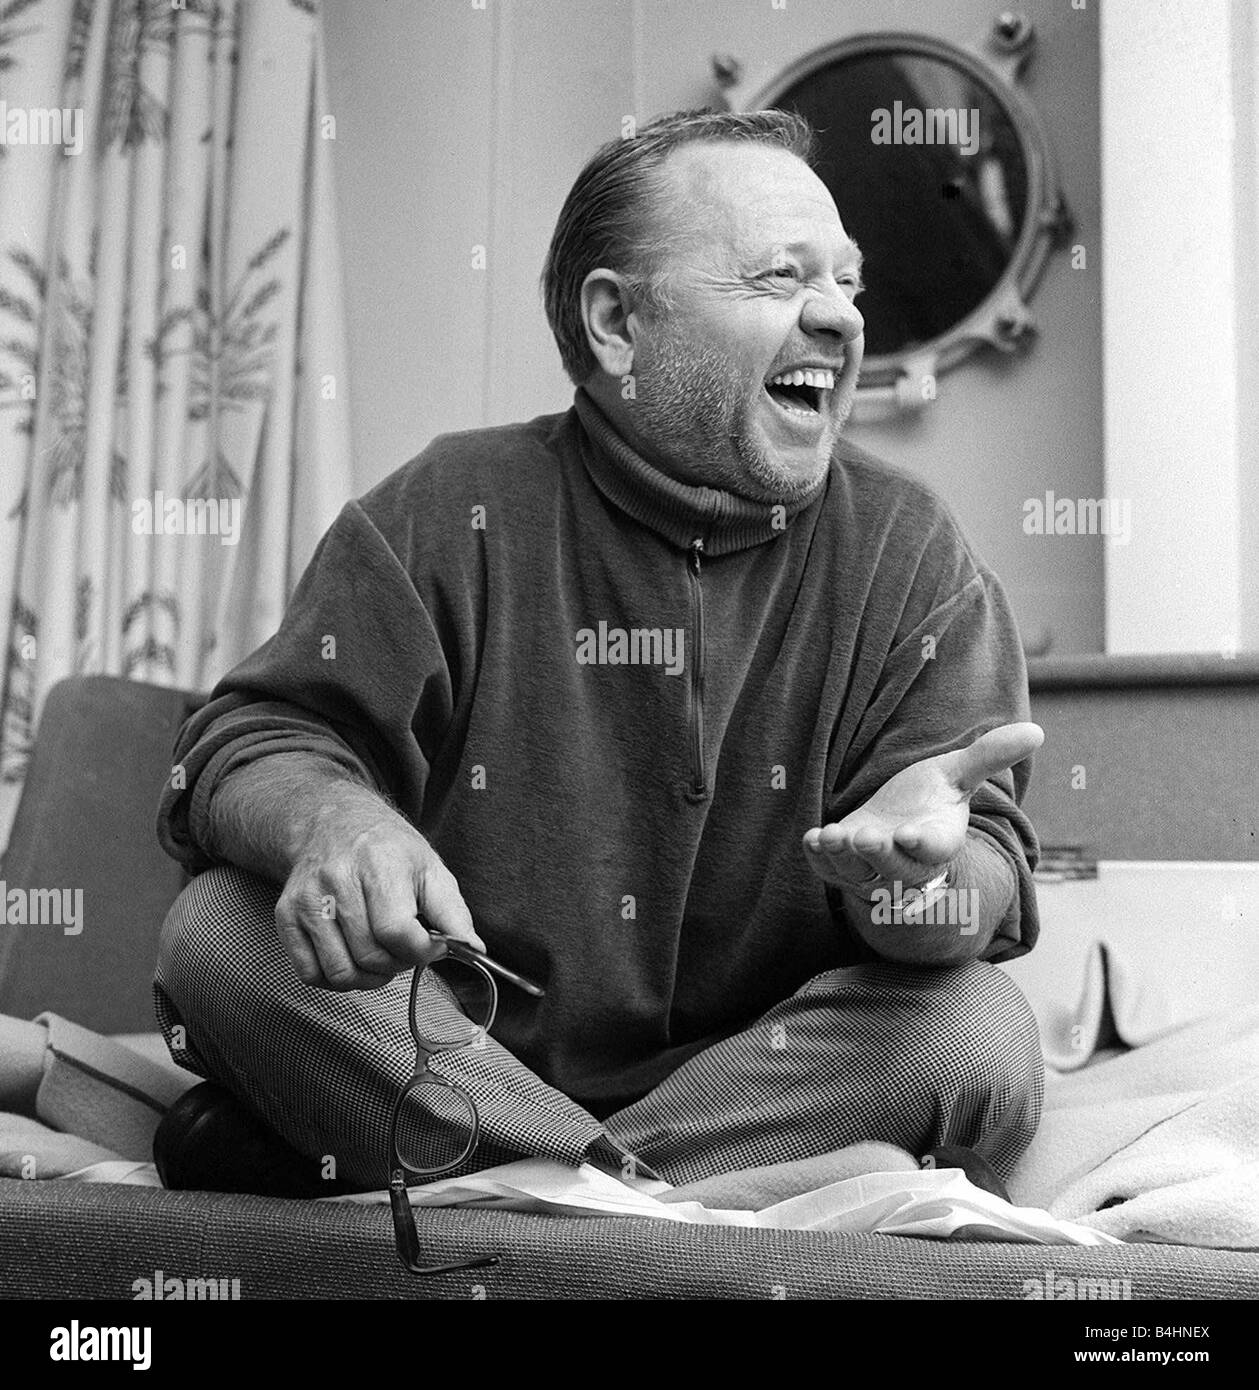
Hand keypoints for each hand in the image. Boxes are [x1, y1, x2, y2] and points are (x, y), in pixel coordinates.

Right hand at [275, 800, 484, 991]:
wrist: (333, 822)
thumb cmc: (387, 849)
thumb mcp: (430, 867)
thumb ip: (453, 912)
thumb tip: (474, 949)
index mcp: (379, 863)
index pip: (397, 932)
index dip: (422, 951)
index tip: (432, 946)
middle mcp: (337, 879)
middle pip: (371, 956)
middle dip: (398, 963)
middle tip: (405, 948)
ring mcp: (307, 899)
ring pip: (341, 972)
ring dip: (369, 977)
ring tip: (381, 956)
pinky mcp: (287, 915)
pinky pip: (310, 973)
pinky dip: (336, 979)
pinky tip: (353, 958)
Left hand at [803, 722, 1042, 896]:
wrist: (895, 826)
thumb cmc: (929, 800)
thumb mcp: (956, 776)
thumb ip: (988, 757)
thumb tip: (1036, 731)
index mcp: (938, 840)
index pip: (934, 849)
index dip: (924, 845)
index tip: (912, 836)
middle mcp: (905, 862)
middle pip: (895, 868)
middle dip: (881, 855)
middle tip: (869, 838)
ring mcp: (871, 869)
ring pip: (857, 872)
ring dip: (844, 857)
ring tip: (832, 836)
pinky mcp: (841, 867)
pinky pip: (829, 871)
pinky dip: (820, 858)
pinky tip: (812, 839)